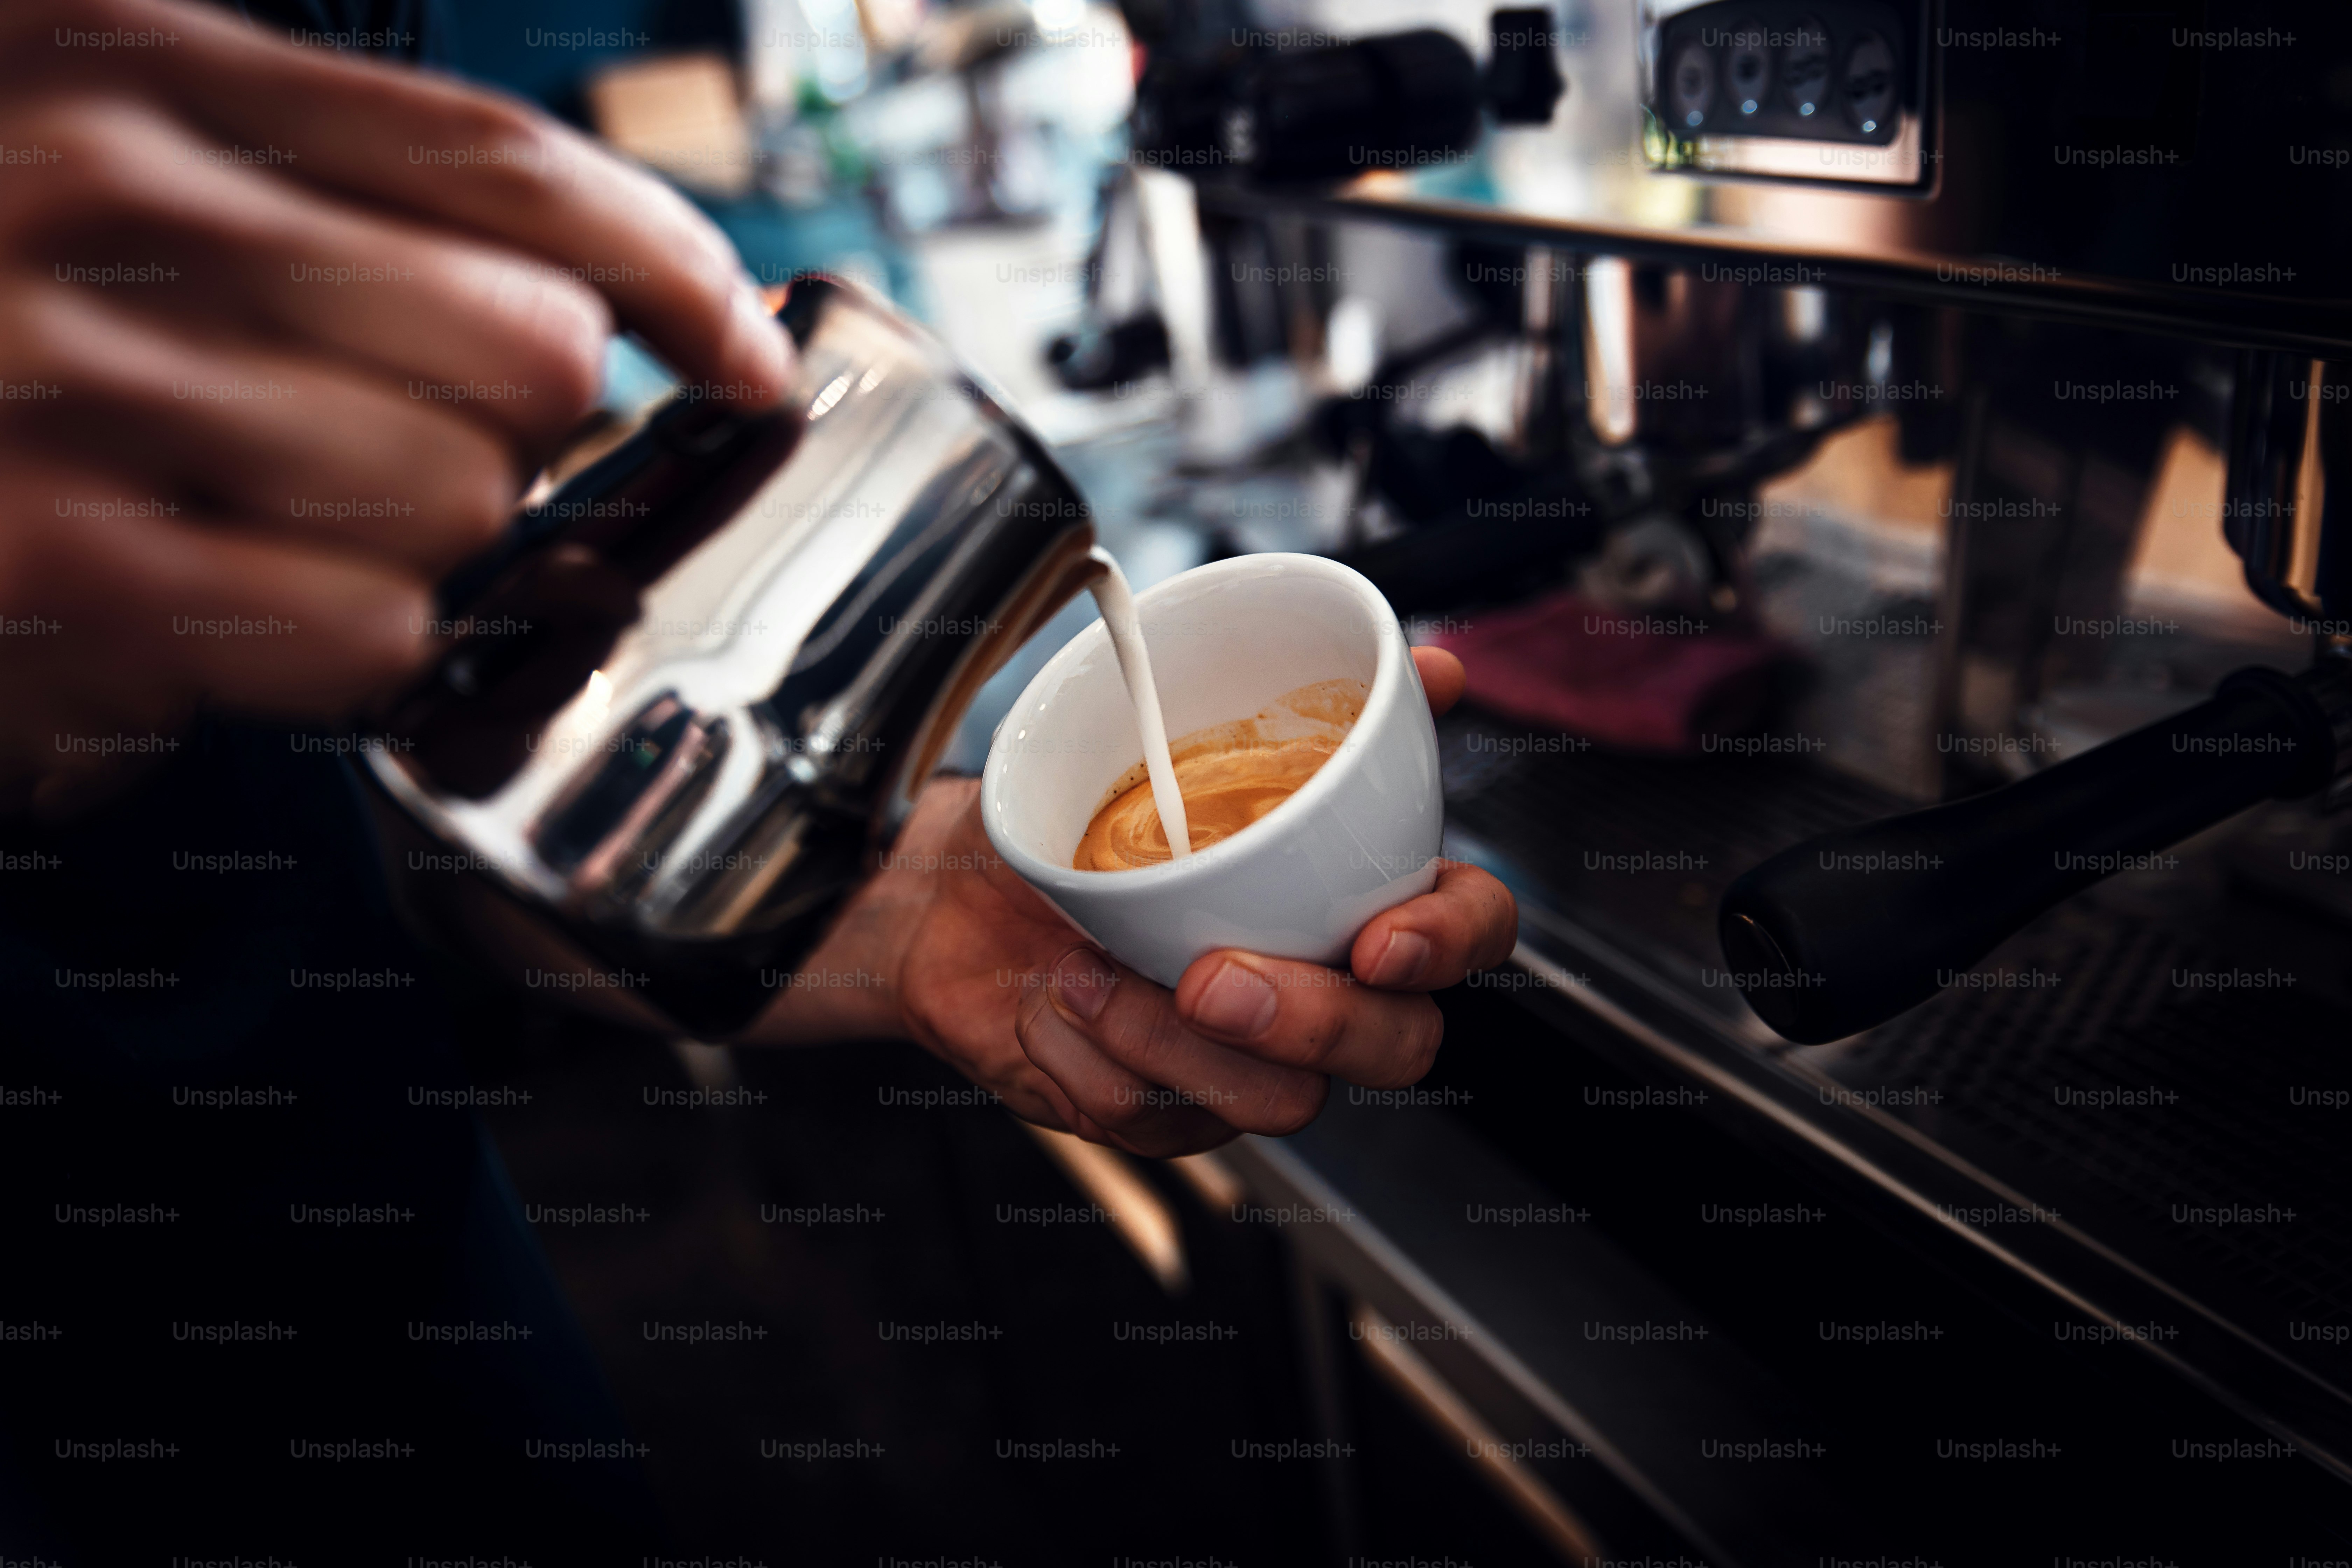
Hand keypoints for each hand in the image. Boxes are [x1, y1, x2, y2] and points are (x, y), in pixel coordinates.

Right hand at [0, 0, 791, 813]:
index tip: (743, 346)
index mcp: (135, 60)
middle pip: (519, 354)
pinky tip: (242, 614)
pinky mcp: (47, 564)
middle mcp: (104, 194)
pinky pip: (358, 634)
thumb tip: (568, 288)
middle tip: (422, 454)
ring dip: (419, 549)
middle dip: (513, 434)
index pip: (509, 163)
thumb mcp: (75, 133)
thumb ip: (290, 180)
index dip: (673, 267)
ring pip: (454, 505)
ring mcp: (60, 382)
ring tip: (288, 532)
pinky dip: (338, 648)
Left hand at [755, 646, 1519, 1155]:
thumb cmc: (1089, 815)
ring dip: (1177, 1042)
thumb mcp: (1187, 738)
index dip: (1450, 942)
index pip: (1471, 930)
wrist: (959, 885)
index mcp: (1365, 896)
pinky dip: (1097, 1053)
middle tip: (1214, 977)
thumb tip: (1425, 670)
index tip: (1383, 939)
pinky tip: (1056, 1002)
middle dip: (1316, 1022)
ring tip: (1084, 974)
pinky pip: (1158, 1116)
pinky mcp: (1169, 1111)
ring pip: (1281, 1102)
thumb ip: (1325, 708)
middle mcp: (1325, 988)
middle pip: (1396, 1044)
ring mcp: (1253, 1060)